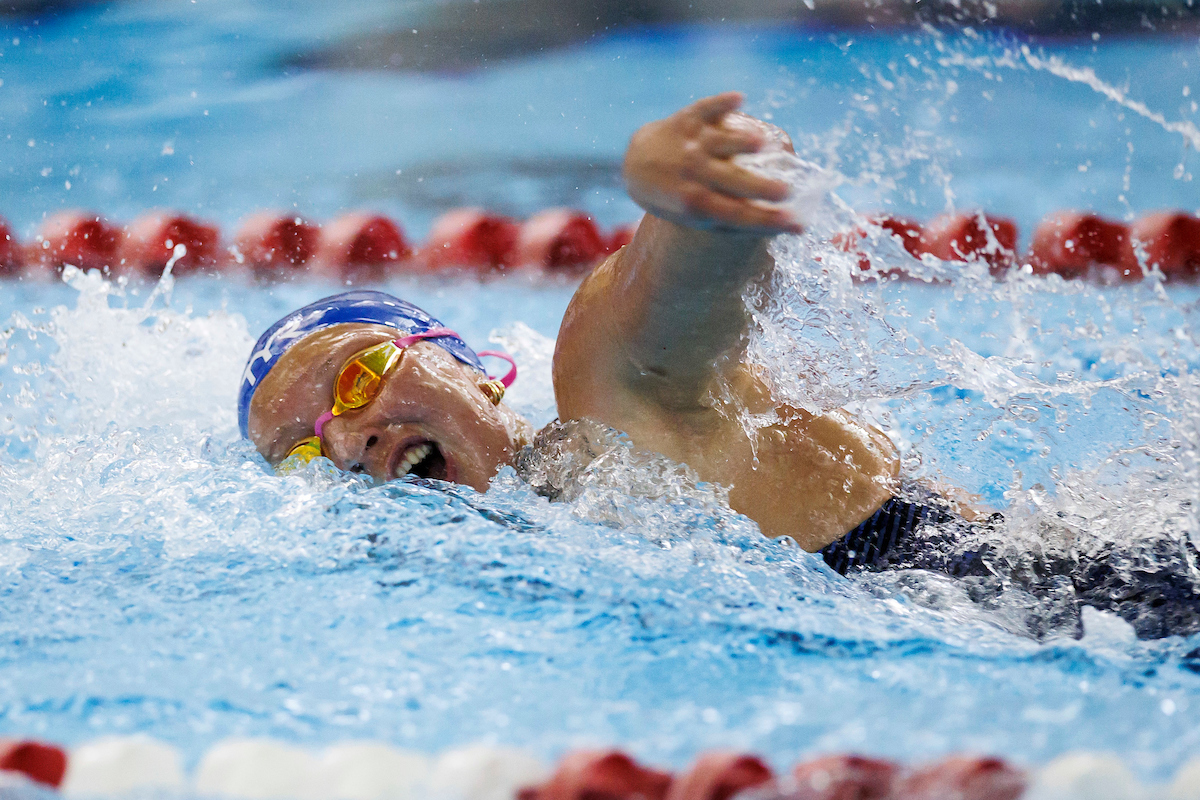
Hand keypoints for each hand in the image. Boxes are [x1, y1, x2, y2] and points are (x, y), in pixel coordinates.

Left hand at [622, 92, 801, 234]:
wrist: (637, 166)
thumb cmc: (678, 198)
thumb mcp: (698, 218)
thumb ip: (735, 221)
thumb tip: (786, 225)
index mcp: (697, 205)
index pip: (736, 214)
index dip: (766, 220)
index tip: (795, 224)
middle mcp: (693, 174)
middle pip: (731, 181)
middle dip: (759, 187)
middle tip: (787, 191)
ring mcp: (690, 144)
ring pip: (719, 143)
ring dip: (740, 142)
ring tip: (765, 143)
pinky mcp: (687, 118)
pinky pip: (704, 109)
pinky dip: (720, 104)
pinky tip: (740, 99)